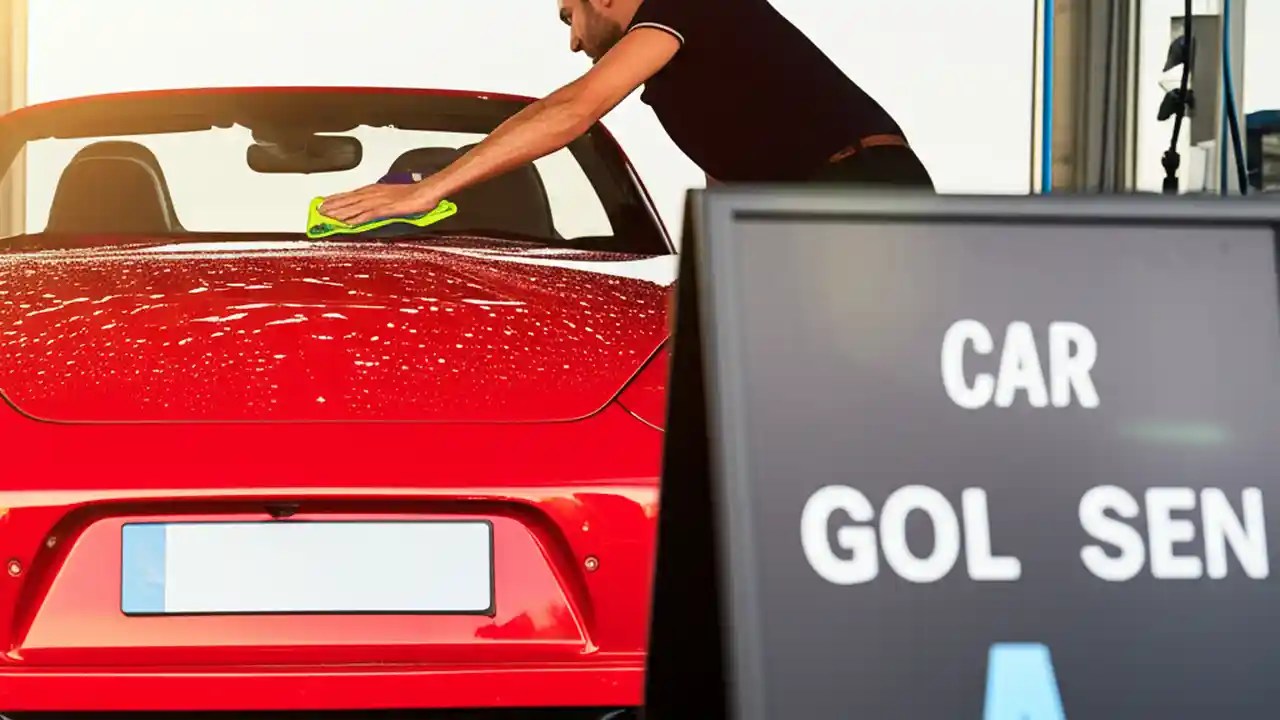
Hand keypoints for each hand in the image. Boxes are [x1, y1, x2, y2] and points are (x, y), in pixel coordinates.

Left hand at [319, 181, 442, 225]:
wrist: (426, 192)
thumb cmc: (414, 193)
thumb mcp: (393, 196)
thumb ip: (381, 200)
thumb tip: (372, 207)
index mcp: (375, 190)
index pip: (351, 194)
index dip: (336, 198)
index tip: (325, 202)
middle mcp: (373, 194)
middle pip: (349, 200)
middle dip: (333, 205)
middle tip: (319, 210)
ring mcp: (379, 201)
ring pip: (354, 206)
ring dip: (340, 212)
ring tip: (327, 216)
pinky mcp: (386, 209)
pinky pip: (367, 215)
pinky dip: (356, 219)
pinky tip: (347, 223)